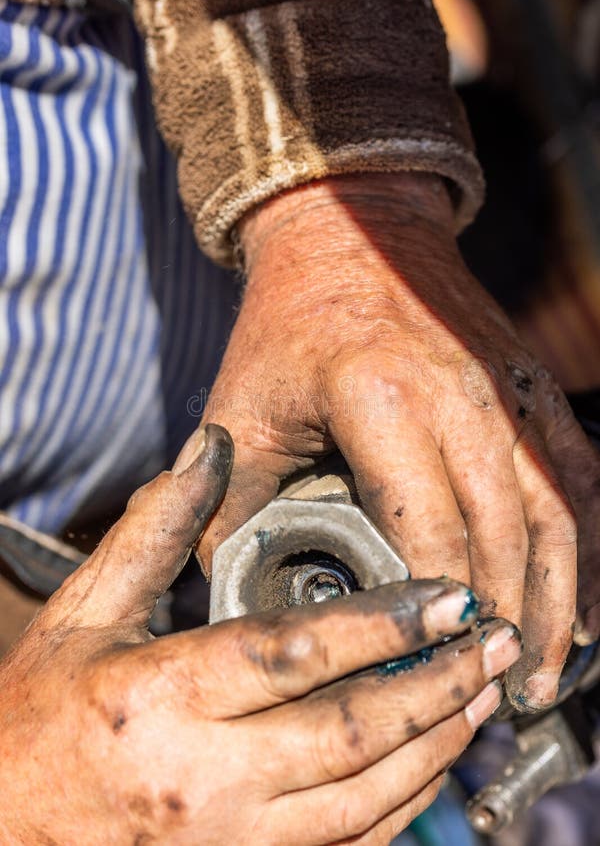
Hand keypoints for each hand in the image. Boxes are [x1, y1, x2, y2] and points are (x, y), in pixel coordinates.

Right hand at [0, 425, 520, 844]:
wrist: (0, 827)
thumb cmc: (35, 718)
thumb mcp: (84, 612)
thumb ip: (153, 528)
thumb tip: (207, 447)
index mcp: (165, 698)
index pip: (295, 654)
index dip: (383, 623)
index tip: (446, 598)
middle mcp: (207, 779)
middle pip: (352, 732)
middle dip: (437, 685)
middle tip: (490, 643)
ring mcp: (231, 842)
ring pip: (364, 800)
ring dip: (434, 745)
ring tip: (480, 696)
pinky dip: (402, 806)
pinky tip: (430, 761)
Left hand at [200, 172, 599, 711]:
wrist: (349, 228)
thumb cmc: (288, 322)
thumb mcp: (242, 408)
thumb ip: (230, 502)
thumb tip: (232, 583)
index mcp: (380, 400)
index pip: (431, 532)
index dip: (439, 613)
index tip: (435, 669)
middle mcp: (460, 396)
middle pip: (508, 534)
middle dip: (508, 625)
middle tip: (499, 695)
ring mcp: (506, 390)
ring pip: (560, 513)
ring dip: (562, 598)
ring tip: (549, 669)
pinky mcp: (529, 388)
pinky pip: (578, 475)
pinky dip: (590, 545)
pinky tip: (584, 597)